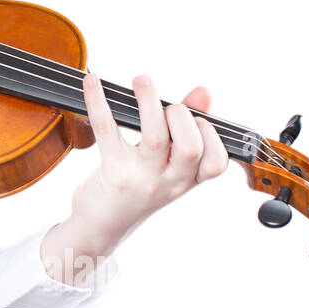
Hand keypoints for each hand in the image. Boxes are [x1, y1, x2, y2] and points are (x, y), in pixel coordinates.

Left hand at [41, 72, 228, 284]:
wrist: (100, 227)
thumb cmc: (137, 188)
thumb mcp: (167, 165)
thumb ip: (186, 128)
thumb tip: (204, 91)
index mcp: (186, 181)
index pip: (216, 163)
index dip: (211, 136)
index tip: (197, 119)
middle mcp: (168, 183)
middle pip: (190, 147)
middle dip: (182, 115)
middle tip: (167, 105)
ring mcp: (141, 179)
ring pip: (155, 138)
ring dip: (149, 101)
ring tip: (142, 80)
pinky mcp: (112, 172)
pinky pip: (108, 130)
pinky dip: (98, 102)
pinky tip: (92, 82)